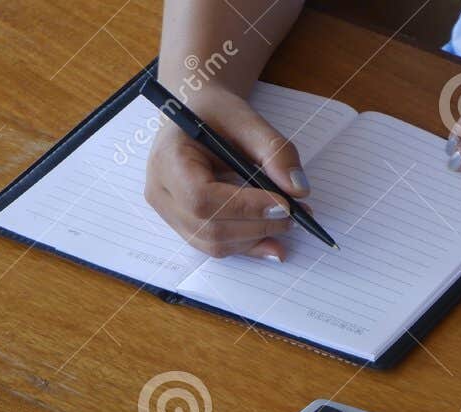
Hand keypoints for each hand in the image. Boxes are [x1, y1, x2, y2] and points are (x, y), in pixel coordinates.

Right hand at [144, 87, 309, 259]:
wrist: (198, 117)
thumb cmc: (216, 114)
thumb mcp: (246, 119)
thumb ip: (275, 151)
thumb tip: (298, 189)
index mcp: (168, 159)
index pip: (200, 197)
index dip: (244, 207)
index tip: (284, 204)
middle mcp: (162, 192)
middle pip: (209, 227)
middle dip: (258, 225)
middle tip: (296, 215)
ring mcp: (170, 214)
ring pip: (214, 244)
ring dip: (257, 238)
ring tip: (288, 221)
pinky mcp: (185, 227)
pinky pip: (217, 247)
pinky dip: (249, 246)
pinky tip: (274, 242)